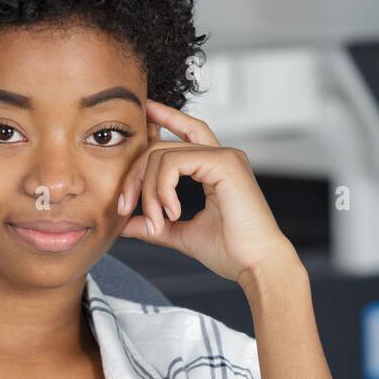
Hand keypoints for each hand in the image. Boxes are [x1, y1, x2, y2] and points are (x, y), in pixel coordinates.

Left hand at [117, 100, 296, 283]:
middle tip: (123, 207)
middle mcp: (221, 156)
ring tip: (155, 222)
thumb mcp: (181, 234)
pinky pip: (174, 163)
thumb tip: (123, 224)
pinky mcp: (224, 162)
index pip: (185, 133)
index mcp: (215, 167)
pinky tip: (171, 213)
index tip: (143, 113)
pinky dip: (162, 189)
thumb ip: (154, 225)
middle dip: (134, 176)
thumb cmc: (229, 252)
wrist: (256, 265)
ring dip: (148, 191)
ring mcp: (224, 156)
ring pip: (163, 155)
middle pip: (161, 147)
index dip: (164, 119)